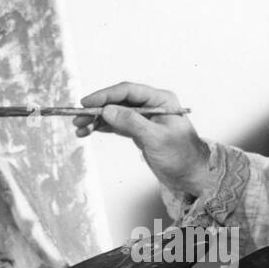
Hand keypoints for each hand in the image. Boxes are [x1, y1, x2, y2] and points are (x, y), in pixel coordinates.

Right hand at [75, 81, 210, 195]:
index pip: (128, 91)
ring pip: (115, 113)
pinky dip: (102, 127)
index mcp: (161, 100)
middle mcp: (151, 105)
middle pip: (118, 101)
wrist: (191, 176)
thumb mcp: (156, 138)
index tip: (87, 103)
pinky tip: (88, 131)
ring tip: (79, 128)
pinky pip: (116, 125)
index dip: (106, 96)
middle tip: (78, 118)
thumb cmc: (181, 156)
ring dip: (97, 119)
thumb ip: (132, 122)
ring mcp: (144, 118)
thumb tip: (107, 110)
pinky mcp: (138, 131)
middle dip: (97, 109)